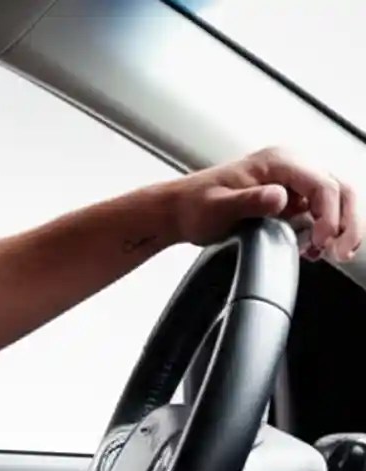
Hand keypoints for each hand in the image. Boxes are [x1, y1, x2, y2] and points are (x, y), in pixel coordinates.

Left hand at [168, 146, 360, 260]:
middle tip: (341, 253)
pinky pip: (321, 212)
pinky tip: (313, 251)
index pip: (323, 184)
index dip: (330, 215)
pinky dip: (325, 231)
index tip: (320, 242)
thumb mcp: (217, 206)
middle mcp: (290, 167)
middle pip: (340, 190)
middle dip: (346, 223)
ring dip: (340, 228)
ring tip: (330, 254)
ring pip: (337, 200)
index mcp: (277, 161)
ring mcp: (292, 182)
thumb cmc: (193, 205)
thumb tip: (280, 197)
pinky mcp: (290, 198)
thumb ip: (249, 201)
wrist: (179, 211)